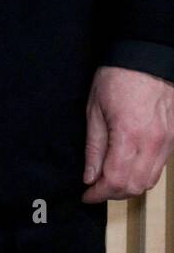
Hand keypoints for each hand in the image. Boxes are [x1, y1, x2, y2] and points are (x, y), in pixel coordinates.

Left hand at [82, 65, 173, 202]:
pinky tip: (128, 168)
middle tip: (95, 188)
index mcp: (129, 135)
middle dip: (113, 194)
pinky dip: (142, 175)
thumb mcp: (95, 109)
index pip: (115, 180)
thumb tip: (89, 176)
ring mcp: (167, 143)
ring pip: (149, 181)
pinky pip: (159, 168)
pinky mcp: (173, 139)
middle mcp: (153, 144)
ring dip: (129, 187)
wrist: (147, 57)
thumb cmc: (118, 77)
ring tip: (110, 180)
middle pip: (135, 186)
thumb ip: (93, 147)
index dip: (99, 194)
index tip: (87, 195)